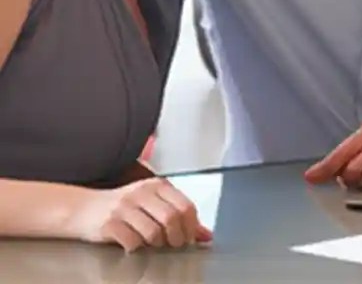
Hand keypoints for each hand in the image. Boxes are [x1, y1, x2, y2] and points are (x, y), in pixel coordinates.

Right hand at [68, 178, 212, 252]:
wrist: (82, 208)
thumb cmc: (123, 208)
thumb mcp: (153, 206)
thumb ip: (180, 218)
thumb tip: (207, 236)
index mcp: (157, 185)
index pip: (186, 206)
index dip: (192, 226)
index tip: (190, 237)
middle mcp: (142, 193)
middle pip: (172, 219)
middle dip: (177, 237)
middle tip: (174, 245)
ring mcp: (124, 207)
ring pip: (153, 232)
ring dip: (157, 244)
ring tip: (153, 244)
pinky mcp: (109, 223)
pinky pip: (133, 241)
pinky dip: (137, 248)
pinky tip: (134, 245)